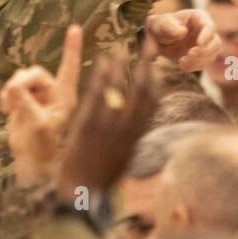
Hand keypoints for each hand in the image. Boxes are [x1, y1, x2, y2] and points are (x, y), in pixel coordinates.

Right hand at [3, 25, 83, 185]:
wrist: (32, 165)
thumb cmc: (43, 150)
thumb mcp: (35, 127)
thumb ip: (25, 105)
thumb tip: (13, 86)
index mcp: (65, 98)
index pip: (69, 68)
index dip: (71, 48)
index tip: (75, 27)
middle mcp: (53, 94)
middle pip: (35, 73)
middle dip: (21, 81)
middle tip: (10, 95)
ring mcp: (39, 97)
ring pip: (22, 78)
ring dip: (12, 88)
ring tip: (7, 106)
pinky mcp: (25, 102)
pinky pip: (13, 88)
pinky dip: (7, 95)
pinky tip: (5, 109)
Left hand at [55, 47, 162, 195]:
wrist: (80, 196)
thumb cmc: (100, 180)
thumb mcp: (123, 159)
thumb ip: (130, 139)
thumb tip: (135, 126)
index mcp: (137, 136)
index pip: (153, 101)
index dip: (157, 79)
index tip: (155, 64)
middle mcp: (128, 128)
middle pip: (144, 88)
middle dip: (148, 62)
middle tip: (148, 42)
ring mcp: (109, 125)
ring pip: (122, 87)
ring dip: (123, 63)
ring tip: (120, 46)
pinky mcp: (88, 124)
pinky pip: (98, 93)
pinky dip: (103, 73)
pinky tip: (101, 58)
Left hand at [143, 9, 220, 71]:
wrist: (156, 39)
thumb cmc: (160, 26)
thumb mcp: (162, 24)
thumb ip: (170, 27)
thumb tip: (183, 32)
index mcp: (199, 17)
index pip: (210, 26)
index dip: (207, 36)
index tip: (199, 44)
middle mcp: (206, 30)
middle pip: (216, 42)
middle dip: (204, 51)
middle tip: (189, 54)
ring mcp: (205, 44)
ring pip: (212, 54)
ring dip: (199, 61)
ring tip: (182, 62)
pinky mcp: (201, 56)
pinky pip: (204, 63)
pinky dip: (194, 66)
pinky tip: (182, 66)